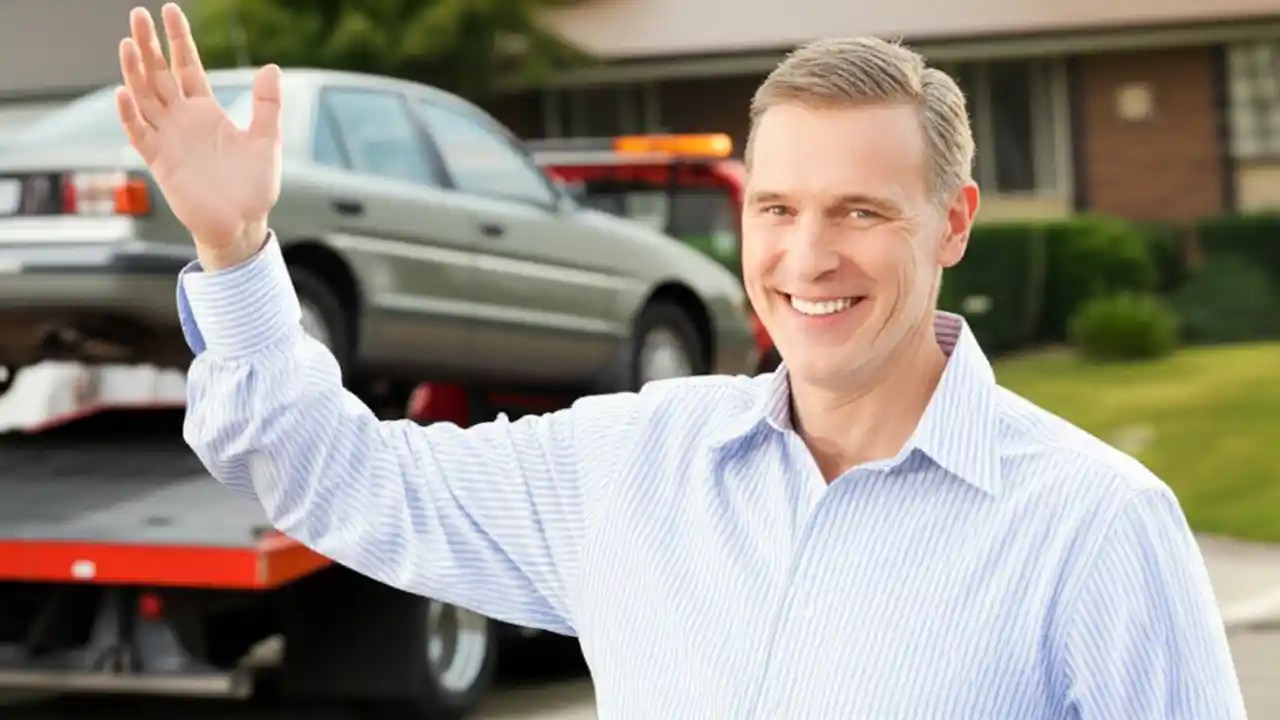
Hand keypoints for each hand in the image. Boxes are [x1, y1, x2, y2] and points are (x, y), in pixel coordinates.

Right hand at [116, 3, 280, 269]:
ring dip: (135, 71)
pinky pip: (140, 134)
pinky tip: (124, 93)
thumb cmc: (254, 186)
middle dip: (149, 45)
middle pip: (159, 74)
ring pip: (144, 97)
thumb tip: (271, 67)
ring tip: (128, 42)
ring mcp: (168, 138)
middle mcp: (182, 119)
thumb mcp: (267, 141)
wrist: (242, 224)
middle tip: (138, 14)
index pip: (187, 65)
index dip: (178, 38)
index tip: (170, 10)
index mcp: (206, 110)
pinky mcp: (160, 161)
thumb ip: (267, 105)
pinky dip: (130, 115)